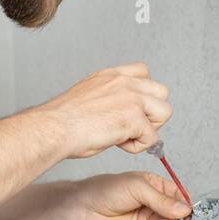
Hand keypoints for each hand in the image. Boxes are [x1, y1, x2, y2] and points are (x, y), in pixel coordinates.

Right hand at [35, 62, 171, 158]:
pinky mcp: (133, 118)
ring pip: (164, 112)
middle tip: (130, 126)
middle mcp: (124, 82)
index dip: (143, 95)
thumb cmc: (63, 120)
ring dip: (149, 128)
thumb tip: (121, 113)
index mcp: (111, 75)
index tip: (130, 110)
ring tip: (127, 136)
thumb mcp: (89, 96)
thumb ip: (110, 98)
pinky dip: (137, 147)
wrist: (54, 129)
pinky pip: (152, 138)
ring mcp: (131, 98)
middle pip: (161, 92)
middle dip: (151, 113)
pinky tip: (119, 144)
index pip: (144, 72)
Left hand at [75, 171, 192, 219]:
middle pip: (174, 212)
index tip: (191, 209)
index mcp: (153, 185)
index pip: (176, 194)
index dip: (185, 202)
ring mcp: (145, 219)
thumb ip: (162, 200)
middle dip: (178, 217)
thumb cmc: (105, 191)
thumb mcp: (138, 188)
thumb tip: (183, 208)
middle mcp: (151, 202)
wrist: (84, 209)